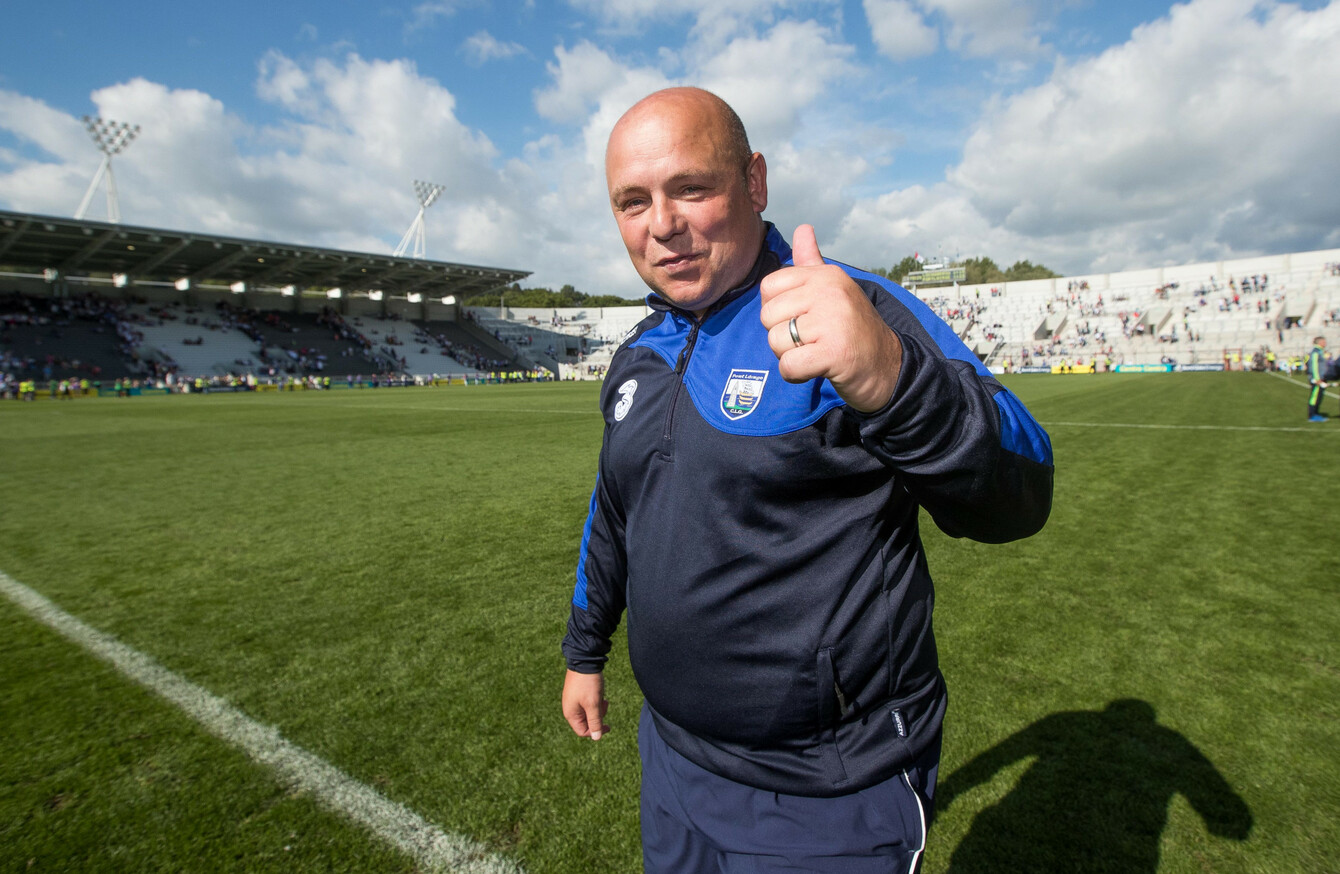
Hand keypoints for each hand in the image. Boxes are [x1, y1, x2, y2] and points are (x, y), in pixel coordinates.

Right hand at [562, 669, 609, 740]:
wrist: (584, 660)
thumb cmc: (588, 683)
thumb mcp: (594, 704)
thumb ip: (595, 721)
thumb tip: (596, 738)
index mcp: (571, 714)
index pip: (583, 731)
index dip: (596, 731)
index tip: (609, 725)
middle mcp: (570, 708)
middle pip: (586, 722)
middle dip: (598, 717)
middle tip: (604, 704)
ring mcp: (573, 700)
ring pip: (588, 712)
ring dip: (597, 708)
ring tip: (602, 697)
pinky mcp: (577, 692)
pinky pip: (587, 703)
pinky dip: (595, 701)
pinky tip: (599, 692)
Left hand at [759, 225, 902, 412]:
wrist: (887, 367)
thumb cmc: (852, 329)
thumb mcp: (834, 290)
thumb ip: (811, 262)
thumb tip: (802, 227)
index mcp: (826, 274)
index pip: (769, 286)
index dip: (778, 310)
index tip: (803, 319)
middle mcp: (830, 291)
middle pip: (768, 316)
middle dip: (782, 336)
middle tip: (812, 340)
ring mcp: (833, 320)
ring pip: (776, 341)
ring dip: (790, 356)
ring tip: (816, 352)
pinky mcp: (835, 352)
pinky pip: (788, 365)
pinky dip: (795, 375)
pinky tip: (816, 370)